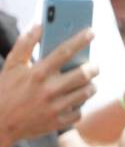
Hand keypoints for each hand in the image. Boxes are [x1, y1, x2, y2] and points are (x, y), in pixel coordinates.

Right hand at [0, 22, 97, 142]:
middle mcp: (49, 89)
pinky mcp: (58, 122)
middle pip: (83, 74)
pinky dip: (79, 106)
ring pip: (85, 93)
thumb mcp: (12, 65)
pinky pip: (79, 112)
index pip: (64, 51)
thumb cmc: (5, 90)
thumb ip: (25, 44)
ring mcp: (55, 107)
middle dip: (92, 68)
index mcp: (37, 72)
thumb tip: (39, 25)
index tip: (92, 32)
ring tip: (87, 83)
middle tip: (93, 66)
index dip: (80, 40)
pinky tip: (74, 101)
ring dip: (90, 86)